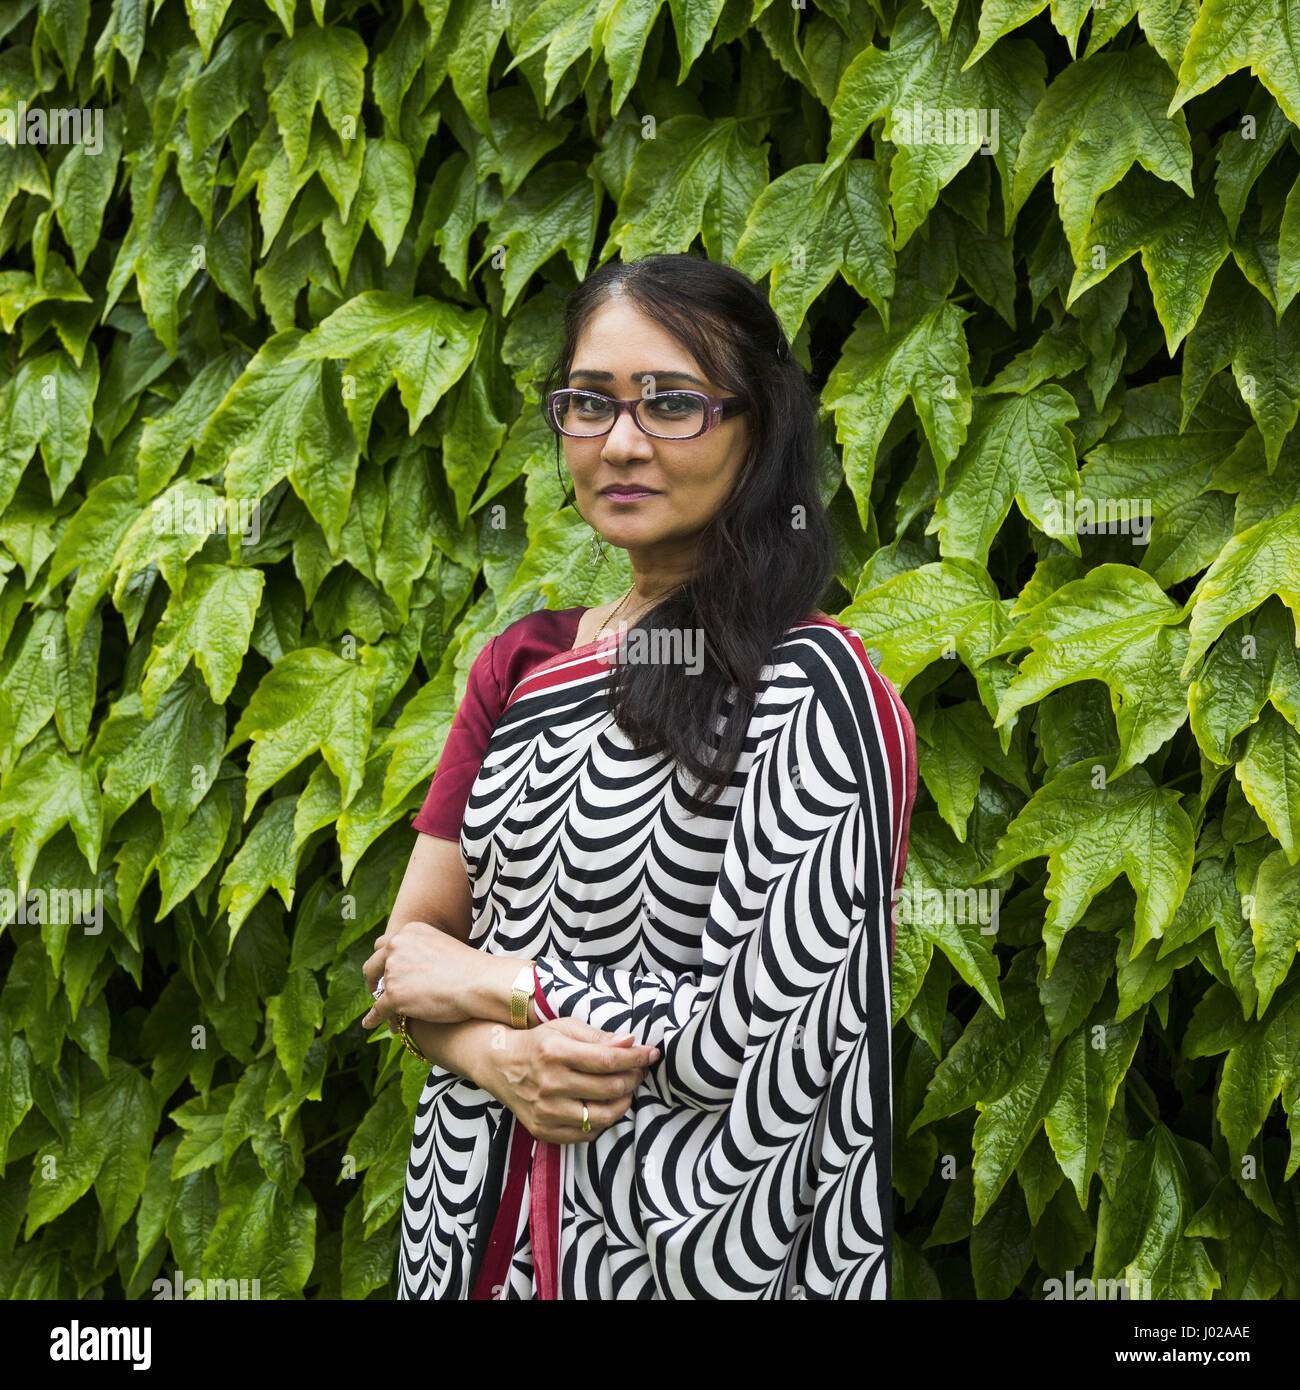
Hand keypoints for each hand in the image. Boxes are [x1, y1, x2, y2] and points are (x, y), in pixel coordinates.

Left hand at [361, 921, 480, 1031]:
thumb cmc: (469, 968)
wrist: (479, 982)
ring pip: (379, 991)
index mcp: (408, 931)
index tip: (386, 973)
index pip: (384, 945)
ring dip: (384, 1002)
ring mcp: (393, 970)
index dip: (383, 961)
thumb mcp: (442, 946)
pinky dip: (373, 1018)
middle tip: (377, 990)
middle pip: (373, 964)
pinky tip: (369, 1024)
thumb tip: (410, 968)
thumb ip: (421, 951)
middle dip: (374, 979)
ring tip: (391, 1015)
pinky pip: (377, 1010)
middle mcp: (396, 945)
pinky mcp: (393, 995)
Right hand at [479, 1016, 658, 1144]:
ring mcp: (546, 1112)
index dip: (636, 1058)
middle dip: (633, 1078)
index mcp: (555, 1053)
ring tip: (625, 1089)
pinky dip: (602, 1121)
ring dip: (623, 1102)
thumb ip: (598, 1037)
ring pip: (602, 1116)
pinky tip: (604, 1105)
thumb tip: (631, 1042)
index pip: (608, 1060)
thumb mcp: (565, 1028)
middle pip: (609, 1089)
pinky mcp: (544, 1130)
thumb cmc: (539, 1044)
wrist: (500, 1066)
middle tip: (638, 1070)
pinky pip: (586, 1133)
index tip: (651, 1053)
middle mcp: (550, 1084)